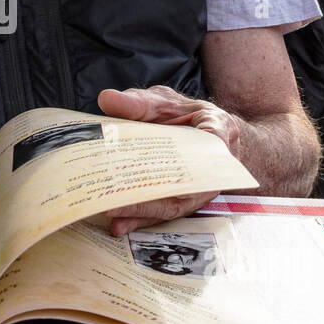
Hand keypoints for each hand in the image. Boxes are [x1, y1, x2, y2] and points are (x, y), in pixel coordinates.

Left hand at [96, 86, 241, 236]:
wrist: (197, 129)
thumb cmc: (183, 115)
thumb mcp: (162, 102)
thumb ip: (137, 102)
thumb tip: (107, 99)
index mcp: (216, 132)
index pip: (210, 145)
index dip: (191, 159)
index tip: (163, 168)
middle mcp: (213, 166)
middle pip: (185, 186)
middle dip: (151, 197)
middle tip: (116, 198)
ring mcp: (200, 188)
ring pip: (174, 204)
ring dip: (142, 213)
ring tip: (111, 213)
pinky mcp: (184, 200)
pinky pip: (164, 212)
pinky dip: (142, 219)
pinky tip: (119, 224)